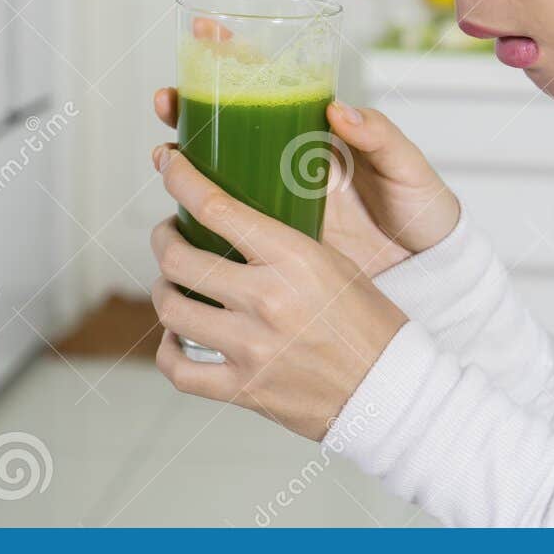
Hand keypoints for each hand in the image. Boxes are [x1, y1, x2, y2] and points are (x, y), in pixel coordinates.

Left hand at [148, 145, 407, 439]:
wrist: (389, 387)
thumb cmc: (369, 322)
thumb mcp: (335, 263)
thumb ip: (282, 245)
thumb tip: (233, 222)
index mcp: (295, 259)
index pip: (217, 208)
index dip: (180, 179)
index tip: (168, 164)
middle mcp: (268, 300)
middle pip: (180, 259)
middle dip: (164, 238)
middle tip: (169, 233)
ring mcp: (252, 348)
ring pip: (171, 309)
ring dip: (164, 287)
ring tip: (172, 281)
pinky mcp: (244, 389)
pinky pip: (179, 368)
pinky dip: (168, 349)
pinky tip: (177, 335)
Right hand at [150, 89, 460, 277]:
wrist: (428, 272)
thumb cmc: (422, 210)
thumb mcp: (407, 168)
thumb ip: (381, 137)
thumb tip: (339, 109)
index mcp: (320, 133)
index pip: (270, 86)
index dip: (236, 60)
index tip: (208, 36)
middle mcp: (291, 162)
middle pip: (229, 125)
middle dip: (191, 107)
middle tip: (166, 101)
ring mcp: (279, 200)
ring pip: (219, 173)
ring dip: (184, 157)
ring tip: (164, 152)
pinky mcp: (275, 242)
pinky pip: (229, 224)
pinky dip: (198, 214)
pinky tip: (177, 212)